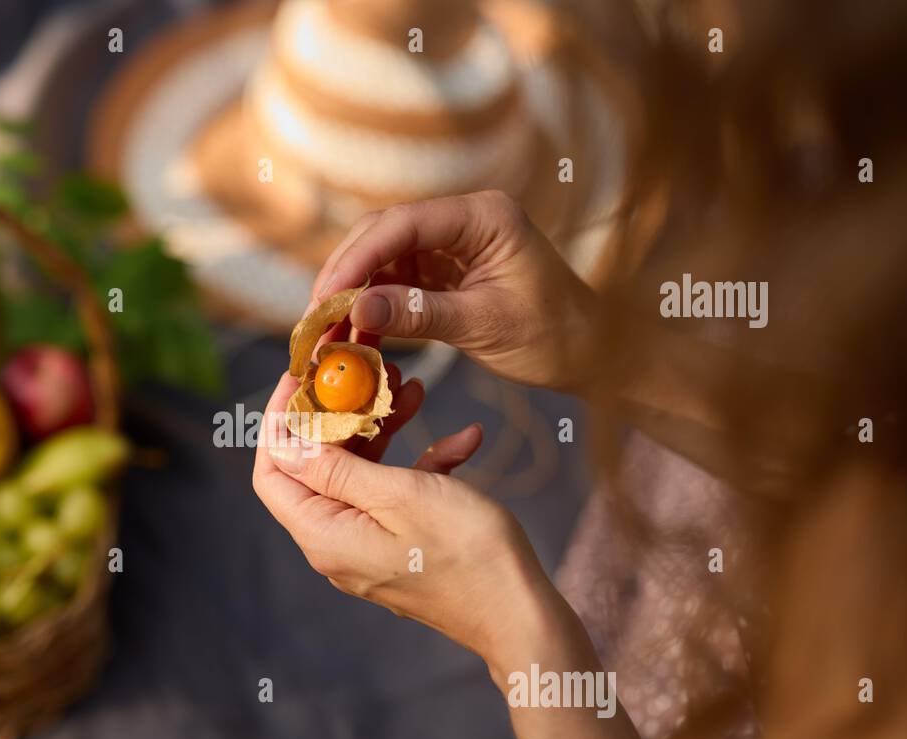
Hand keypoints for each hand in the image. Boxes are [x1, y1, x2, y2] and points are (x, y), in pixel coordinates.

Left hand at [252, 371, 558, 673]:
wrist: (521, 615)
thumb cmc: (467, 555)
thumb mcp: (399, 495)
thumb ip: (336, 468)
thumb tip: (286, 444)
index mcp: (324, 534)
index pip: (272, 470)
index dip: (279, 420)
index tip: (300, 376)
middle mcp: (336, 544)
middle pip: (315, 466)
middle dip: (337, 413)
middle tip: (364, 372)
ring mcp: (367, 547)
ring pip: (358, 474)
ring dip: (383, 428)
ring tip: (413, 388)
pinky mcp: (399, 547)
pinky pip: (395, 496)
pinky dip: (421, 463)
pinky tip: (463, 439)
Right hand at [307, 190, 599, 393]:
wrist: (592, 353)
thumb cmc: (554, 336)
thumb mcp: (486, 326)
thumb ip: (421, 313)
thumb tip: (357, 308)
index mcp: (485, 216)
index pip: (403, 224)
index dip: (357, 257)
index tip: (325, 294)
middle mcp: (465, 220)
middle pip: (384, 234)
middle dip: (345, 274)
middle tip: (315, 317)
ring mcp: (452, 244)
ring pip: (383, 258)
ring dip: (353, 293)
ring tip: (328, 331)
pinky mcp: (445, 271)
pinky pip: (396, 281)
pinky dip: (373, 306)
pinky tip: (355, 333)